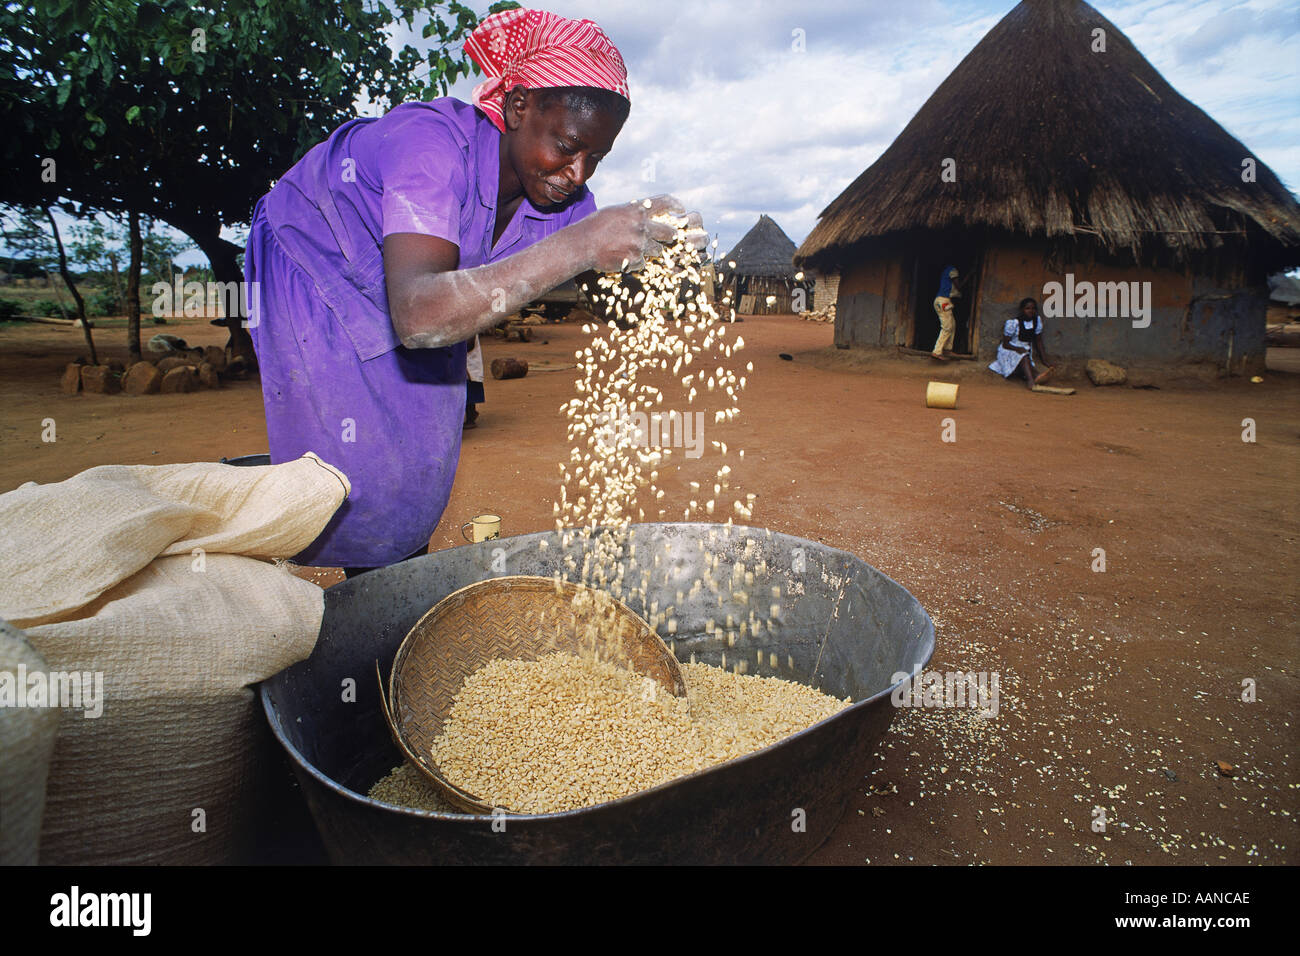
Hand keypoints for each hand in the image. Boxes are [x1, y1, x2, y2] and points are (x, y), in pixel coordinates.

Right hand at [576, 194, 704, 271]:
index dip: (675, 205)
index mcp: (637, 210)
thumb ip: (634, 212)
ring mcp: (640, 243)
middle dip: (670, 236)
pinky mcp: (635, 259)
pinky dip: (636, 262)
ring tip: (632, 249)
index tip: (681, 210)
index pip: (664, 203)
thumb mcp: (616, 211)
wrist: (583, 244)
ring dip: (650, 251)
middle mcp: (641, 225)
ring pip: (658, 250)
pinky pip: (643, 263)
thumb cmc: (596, 226)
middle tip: (669, 238)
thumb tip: (648, 209)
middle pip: (670, 232)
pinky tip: (622, 258)